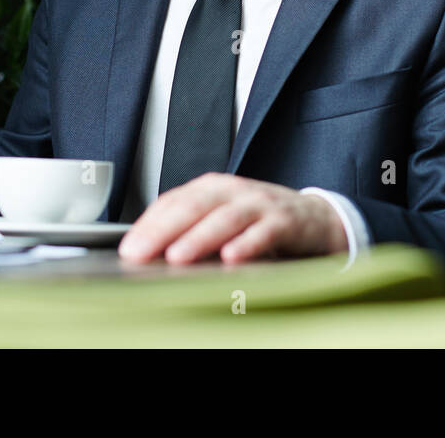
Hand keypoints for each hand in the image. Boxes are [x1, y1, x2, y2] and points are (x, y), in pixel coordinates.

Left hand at [117, 173, 346, 265]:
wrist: (316, 219)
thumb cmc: (261, 221)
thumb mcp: (223, 218)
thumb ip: (191, 229)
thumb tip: (148, 253)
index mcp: (214, 188)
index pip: (174, 201)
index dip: (149, 224)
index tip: (128, 248)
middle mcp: (235, 191)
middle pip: (195, 206)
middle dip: (164, 229)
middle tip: (139, 253)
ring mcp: (261, 204)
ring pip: (227, 218)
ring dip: (200, 237)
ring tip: (177, 256)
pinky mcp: (287, 221)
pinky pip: (265, 232)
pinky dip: (248, 243)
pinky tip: (231, 257)